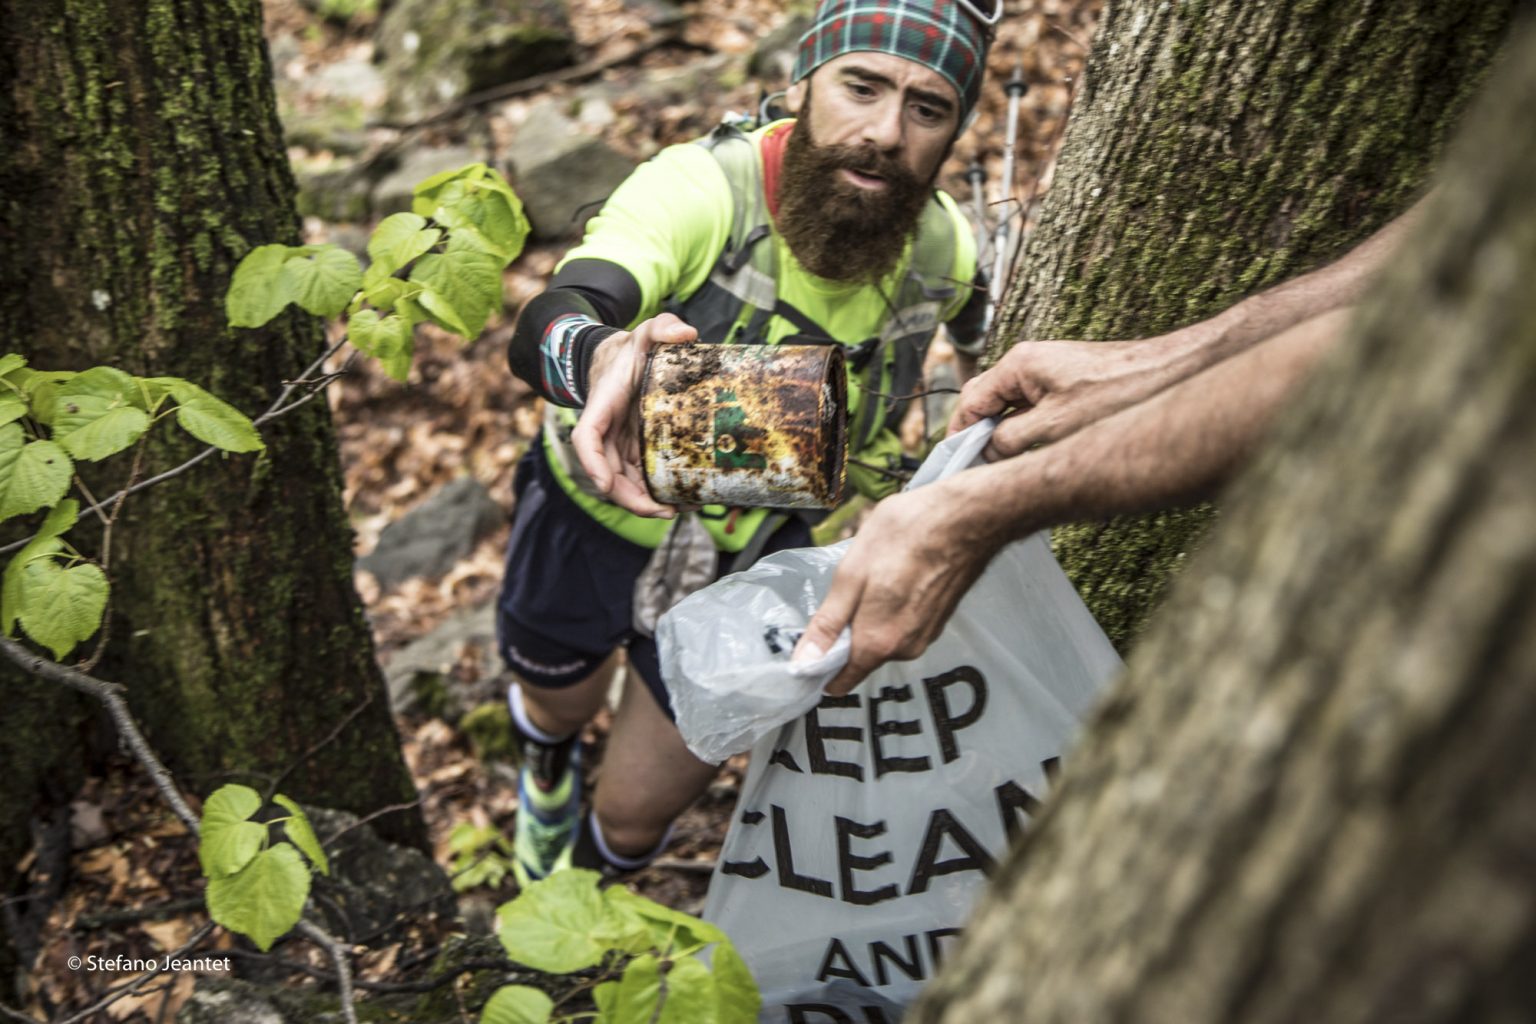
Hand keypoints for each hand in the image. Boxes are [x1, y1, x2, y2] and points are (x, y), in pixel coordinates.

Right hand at [571, 313, 696, 516]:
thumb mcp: (647, 331)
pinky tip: (683, 502)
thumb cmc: (634, 350)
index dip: (593, 463)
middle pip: (606, 472)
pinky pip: (639, 479)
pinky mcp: (633, 452)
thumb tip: (687, 333)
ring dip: (645, 503)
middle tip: (662, 510)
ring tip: (679, 510)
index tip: (604, 483)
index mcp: (602, 406)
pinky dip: (655, 494)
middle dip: (629, 497)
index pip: (587, 438)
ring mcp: (618, 445)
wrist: (625, 361)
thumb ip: (663, 326)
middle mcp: (606, 432)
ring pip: (624, 483)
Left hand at [791, 476, 1006, 694]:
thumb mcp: (852, 573)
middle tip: (846, 589)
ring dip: (870, 616)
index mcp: (877, 642)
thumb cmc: (906, 536)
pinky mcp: (938, 622)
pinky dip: (893, 609)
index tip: (806, 645)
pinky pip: (902, 626)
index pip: (841, 681)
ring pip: (882, 639)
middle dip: (846, 631)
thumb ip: (828, 623)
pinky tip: (896, 576)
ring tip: (876, 575)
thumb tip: (804, 662)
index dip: (818, 666)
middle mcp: (904, 649)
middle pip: (860, 657)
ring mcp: (925, 636)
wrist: (966, 520)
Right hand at [948, 339, 1174, 459]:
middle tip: (978, 469)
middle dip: (979, 435)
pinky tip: (1033, 453)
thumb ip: (1013, 440)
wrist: (1172, 373)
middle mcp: (1029, 364)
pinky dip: (1026, 430)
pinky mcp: (1068, 384)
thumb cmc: (1121, 392)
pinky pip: (1033, 408)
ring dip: (1005, 435)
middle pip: (987, 402)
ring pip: (1011, 408)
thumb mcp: (1056, 427)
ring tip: (1004, 465)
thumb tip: (988, 452)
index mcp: (1019, 365)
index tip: (957, 465)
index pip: (971, 402)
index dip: (961, 436)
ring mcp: (1049, 373)